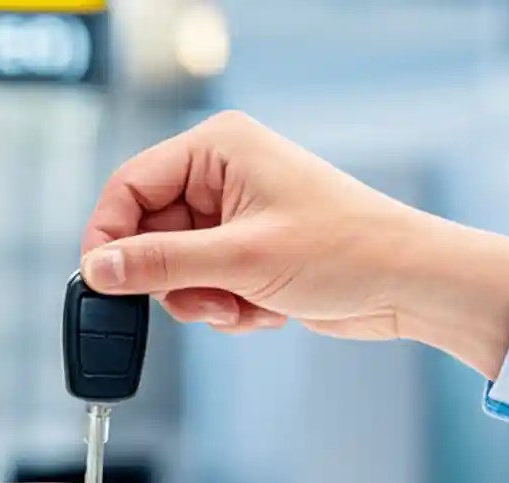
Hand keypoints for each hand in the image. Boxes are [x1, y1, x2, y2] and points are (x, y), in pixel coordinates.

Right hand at [81, 110, 508, 378]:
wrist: (409, 285)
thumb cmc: (346, 250)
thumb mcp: (240, 259)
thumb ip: (160, 263)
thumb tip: (99, 269)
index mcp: (218, 149)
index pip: (130, 185)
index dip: (110, 236)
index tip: (104, 282)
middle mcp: (222, 175)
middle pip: (150, 233)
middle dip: (175, 279)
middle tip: (207, 299)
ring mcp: (236, 217)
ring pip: (177, 268)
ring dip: (205, 299)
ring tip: (245, 304)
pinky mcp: (250, 253)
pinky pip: (207, 286)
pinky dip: (229, 307)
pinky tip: (268, 307)